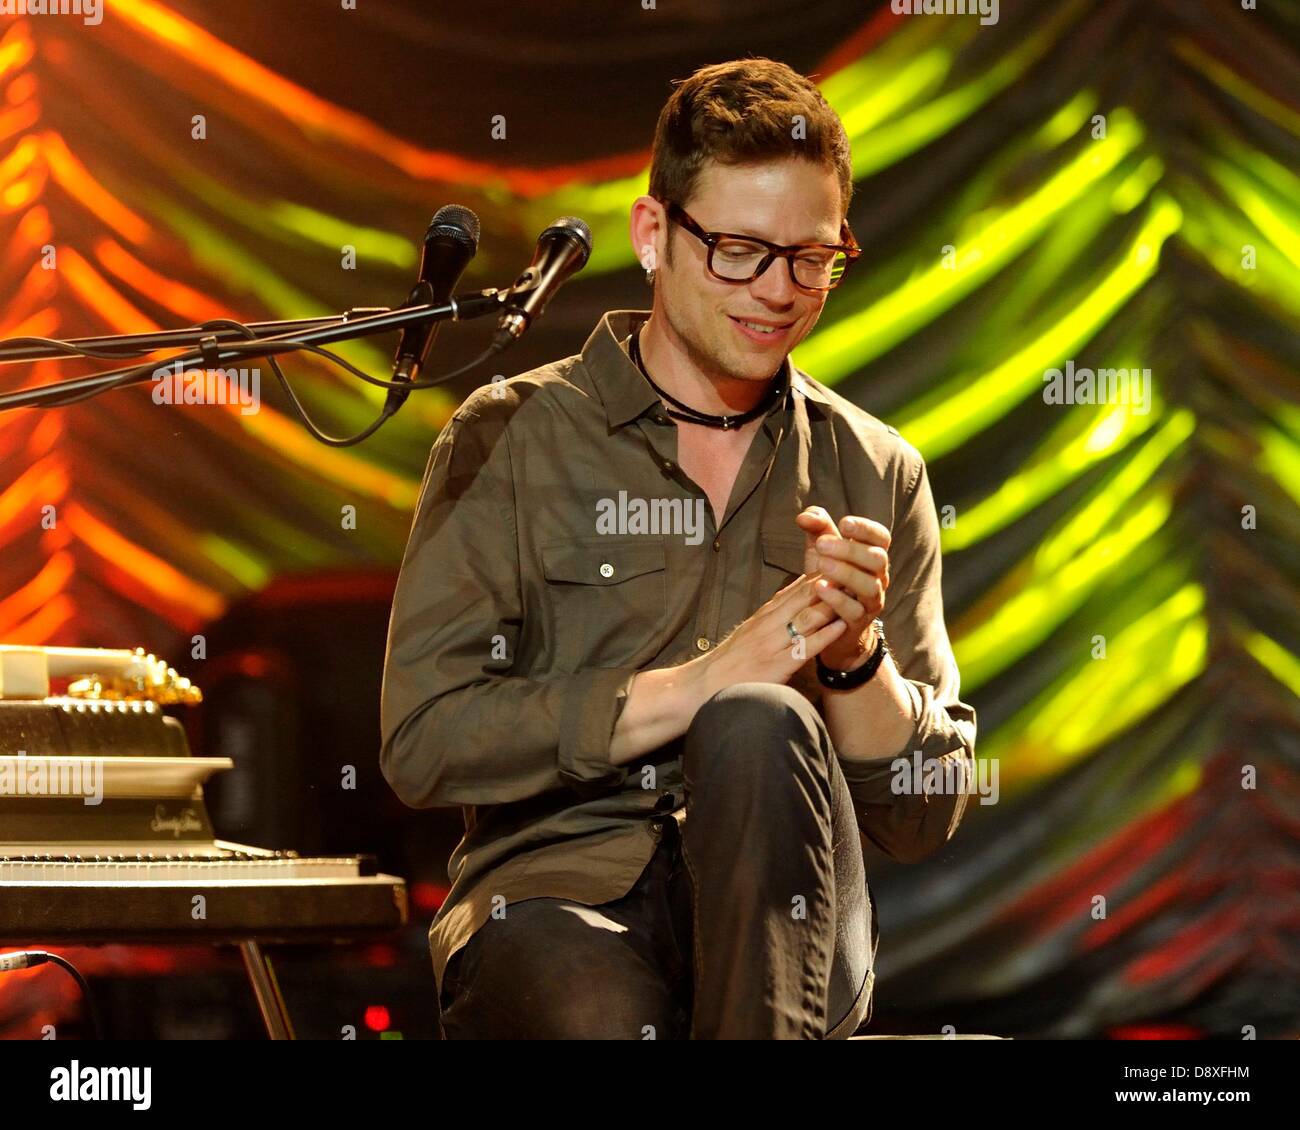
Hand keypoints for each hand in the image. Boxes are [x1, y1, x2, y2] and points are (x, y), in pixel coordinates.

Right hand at [697, 573, 848, 697]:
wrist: (705, 684)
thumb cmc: (731, 660)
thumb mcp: (751, 629)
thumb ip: (774, 614)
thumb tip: (797, 595)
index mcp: (765, 614)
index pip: (796, 587)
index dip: (820, 573)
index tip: (841, 560)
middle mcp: (769, 623)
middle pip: (804, 595)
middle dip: (830, 581)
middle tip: (855, 566)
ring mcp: (773, 643)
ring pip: (807, 616)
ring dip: (832, 602)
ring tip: (855, 590)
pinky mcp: (777, 664)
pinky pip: (805, 646)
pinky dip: (825, 635)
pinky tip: (842, 626)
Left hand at [794, 506, 889, 670]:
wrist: (828, 620)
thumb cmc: (828, 577)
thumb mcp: (822, 550)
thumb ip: (816, 529)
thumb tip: (803, 516)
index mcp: (872, 555)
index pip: (881, 537)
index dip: (866, 529)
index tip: (843, 523)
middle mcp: (878, 577)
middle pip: (877, 560)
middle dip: (851, 550)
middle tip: (822, 544)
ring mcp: (872, 600)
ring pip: (870, 586)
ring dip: (846, 573)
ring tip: (821, 565)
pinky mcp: (859, 621)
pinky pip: (854, 610)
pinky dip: (837, 599)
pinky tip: (819, 587)